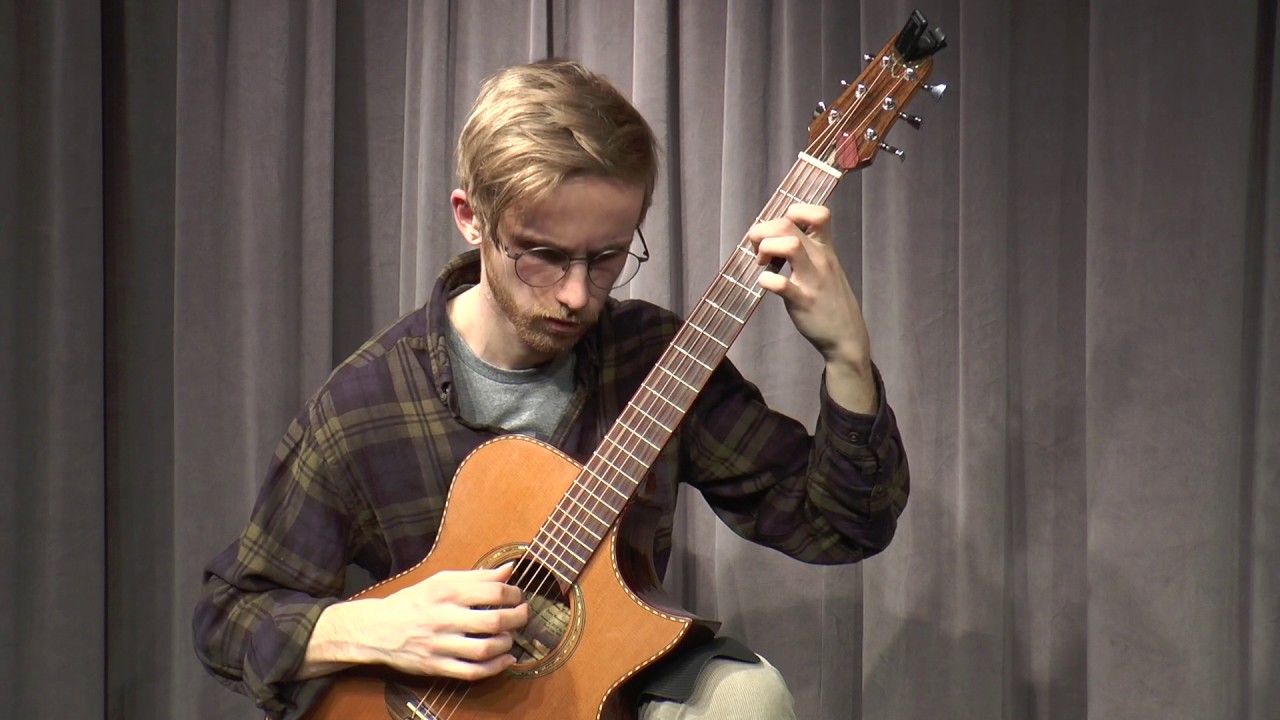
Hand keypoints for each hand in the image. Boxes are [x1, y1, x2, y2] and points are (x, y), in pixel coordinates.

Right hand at [305, 564, 529, 680]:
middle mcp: (444, 617)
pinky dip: (495, 668)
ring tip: (510, 637)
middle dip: (518, 618)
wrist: (376, 629)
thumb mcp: (440, 581)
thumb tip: (509, 570)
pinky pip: (472, 671)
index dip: (514, 594)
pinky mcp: (436, 666)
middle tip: (523, 615)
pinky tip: (505, 660)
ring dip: (507, 644)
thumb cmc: (413, 602)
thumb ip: (476, 576)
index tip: (516, 596)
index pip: (494, 591)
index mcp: (447, 591)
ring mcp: (440, 644)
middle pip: (495, 621)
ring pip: (486, 649)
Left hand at [748, 204, 877, 412]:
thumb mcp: (824, 268)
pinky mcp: (803, 301)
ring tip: (763, 264)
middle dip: (763, 230)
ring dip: (766, 249)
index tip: (779, 231)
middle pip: (788, 224)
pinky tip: (765, 284)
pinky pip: (782, 284)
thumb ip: (806, 250)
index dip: (794, 212)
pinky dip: (767, 281)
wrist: (846, 337)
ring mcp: (813, 279)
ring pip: (789, 245)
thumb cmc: (829, 300)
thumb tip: (775, 236)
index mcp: (825, 249)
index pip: (818, 212)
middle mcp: (820, 259)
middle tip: (759, 250)